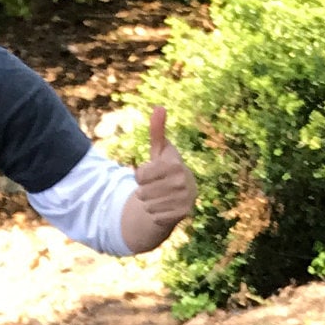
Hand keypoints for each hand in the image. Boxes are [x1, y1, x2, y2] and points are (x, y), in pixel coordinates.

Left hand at [121, 105, 196, 252]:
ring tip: (160, 196)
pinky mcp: (183, 214)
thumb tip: (159, 107)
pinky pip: (155, 216)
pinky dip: (156, 213)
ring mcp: (184, 198)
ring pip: (147, 205)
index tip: (150, 173)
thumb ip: (157, 131)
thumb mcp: (160, 150)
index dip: (140, 175)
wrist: (184, 194)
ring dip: (149, 202)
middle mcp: (182, 181)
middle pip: (142, 192)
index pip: (139, 176)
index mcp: (174, 164)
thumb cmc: (167, 168)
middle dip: (144, 190)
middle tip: (156, 186)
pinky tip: (165, 207)